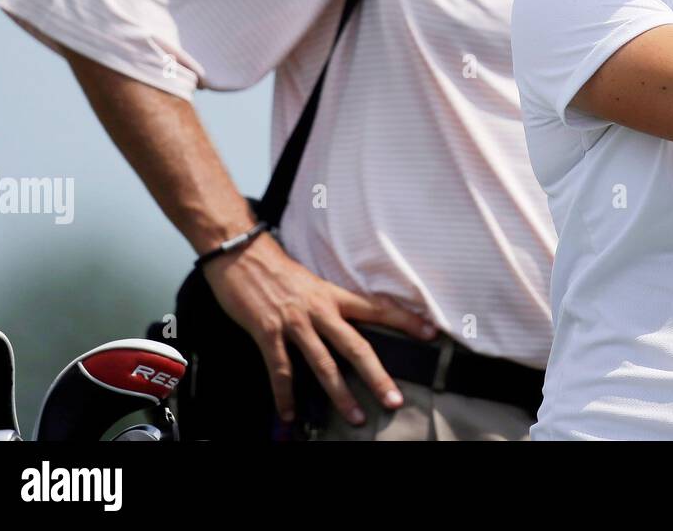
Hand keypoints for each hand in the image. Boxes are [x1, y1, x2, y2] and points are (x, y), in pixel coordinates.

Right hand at [202, 231, 436, 423]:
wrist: (242, 256)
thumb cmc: (276, 269)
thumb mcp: (312, 283)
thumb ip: (329, 304)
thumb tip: (346, 322)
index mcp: (333, 295)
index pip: (377, 308)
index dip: (405, 320)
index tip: (430, 333)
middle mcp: (319, 309)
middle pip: (356, 346)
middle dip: (376, 376)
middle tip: (394, 400)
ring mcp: (294, 323)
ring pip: (323, 364)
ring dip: (340, 395)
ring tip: (355, 416)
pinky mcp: (267, 332)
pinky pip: (281, 370)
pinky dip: (285, 395)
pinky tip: (290, 413)